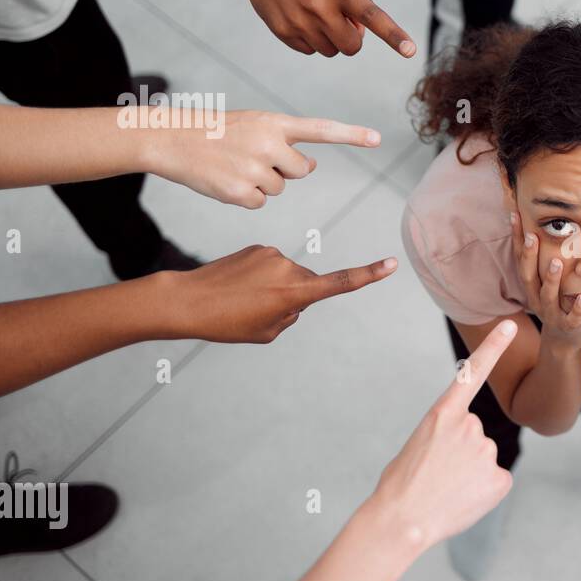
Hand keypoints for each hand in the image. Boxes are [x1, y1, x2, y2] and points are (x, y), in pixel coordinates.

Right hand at [145, 110, 380, 208]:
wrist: (172, 140)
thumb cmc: (216, 132)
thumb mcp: (254, 125)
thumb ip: (284, 141)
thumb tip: (311, 165)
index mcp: (274, 123)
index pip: (321, 129)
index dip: (351, 135)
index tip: (378, 139)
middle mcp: (269, 144)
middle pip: (302, 171)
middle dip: (285, 170)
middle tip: (254, 158)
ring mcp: (255, 169)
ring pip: (279, 188)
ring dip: (261, 182)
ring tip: (234, 166)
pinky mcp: (240, 192)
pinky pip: (259, 203)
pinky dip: (245, 197)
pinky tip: (226, 181)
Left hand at [165, 246, 396, 342]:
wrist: (188, 300)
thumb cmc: (227, 323)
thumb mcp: (268, 332)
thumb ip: (292, 314)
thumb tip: (296, 296)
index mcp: (295, 292)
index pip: (340, 283)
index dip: (369, 275)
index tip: (391, 264)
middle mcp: (288, 268)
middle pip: (307, 285)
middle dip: (293, 298)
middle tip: (258, 312)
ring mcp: (272, 254)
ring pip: (288, 276)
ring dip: (274, 288)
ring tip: (243, 300)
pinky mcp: (257, 248)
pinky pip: (270, 266)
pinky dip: (261, 278)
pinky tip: (238, 287)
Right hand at [228, 0, 415, 56]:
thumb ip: (358, 1)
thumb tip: (359, 34)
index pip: (372, 16)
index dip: (393, 35)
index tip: (411, 51)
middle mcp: (320, 7)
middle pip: (352, 47)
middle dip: (353, 39)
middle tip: (342, 20)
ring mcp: (300, 22)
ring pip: (331, 51)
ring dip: (331, 38)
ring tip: (316, 12)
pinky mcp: (284, 31)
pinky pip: (310, 50)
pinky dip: (311, 39)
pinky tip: (300, 16)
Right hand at [370, 320, 516, 548]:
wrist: (401, 520)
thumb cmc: (401, 485)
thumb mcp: (420, 446)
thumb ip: (447, 436)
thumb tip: (467, 451)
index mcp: (444, 413)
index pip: (473, 372)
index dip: (493, 348)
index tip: (508, 326)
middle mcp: (470, 426)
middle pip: (475, 435)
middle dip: (461, 453)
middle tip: (438, 473)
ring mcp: (487, 451)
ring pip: (484, 459)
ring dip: (469, 473)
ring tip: (446, 488)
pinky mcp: (500, 478)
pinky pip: (495, 481)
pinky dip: (482, 492)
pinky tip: (462, 500)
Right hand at [511, 212, 580, 347]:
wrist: (565, 337)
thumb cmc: (558, 301)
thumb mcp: (549, 280)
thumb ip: (546, 257)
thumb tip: (543, 224)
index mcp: (532, 285)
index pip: (521, 258)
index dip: (517, 238)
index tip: (514, 215)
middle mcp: (536, 298)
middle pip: (528, 276)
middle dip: (529, 256)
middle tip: (533, 236)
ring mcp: (551, 313)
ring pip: (547, 296)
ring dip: (551, 279)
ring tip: (556, 262)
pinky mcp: (567, 326)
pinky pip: (572, 319)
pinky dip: (578, 309)